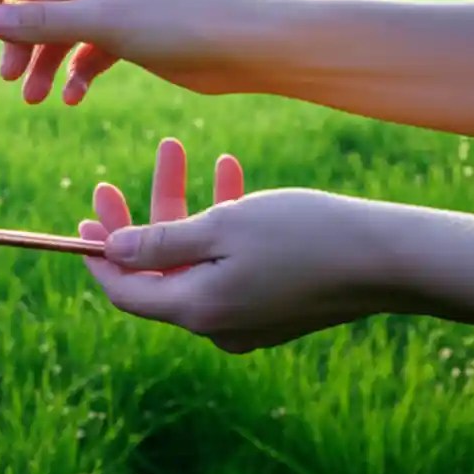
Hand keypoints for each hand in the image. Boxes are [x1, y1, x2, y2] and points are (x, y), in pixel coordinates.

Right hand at [0, 0, 274, 104]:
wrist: (243, 48)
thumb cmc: (179, 20)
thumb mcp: (102, 21)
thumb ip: (42, 21)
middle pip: (34, 2)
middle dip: (19, 41)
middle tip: (8, 78)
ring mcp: (109, 4)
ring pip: (56, 33)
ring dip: (42, 66)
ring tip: (35, 99)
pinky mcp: (124, 35)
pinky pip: (82, 53)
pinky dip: (74, 75)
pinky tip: (74, 98)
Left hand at [77, 138, 394, 353]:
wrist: (390, 257)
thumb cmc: (303, 234)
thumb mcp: (221, 228)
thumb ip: (160, 242)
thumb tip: (112, 251)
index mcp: (196, 310)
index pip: (125, 292)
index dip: (98, 256)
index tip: (83, 218)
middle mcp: (216, 323)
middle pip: (155, 273)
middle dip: (137, 221)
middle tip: (110, 181)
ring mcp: (246, 317)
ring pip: (193, 259)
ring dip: (181, 209)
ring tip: (177, 149)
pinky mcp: (272, 304)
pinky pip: (228, 262)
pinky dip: (220, 223)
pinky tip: (227, 171)